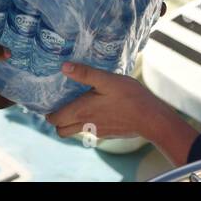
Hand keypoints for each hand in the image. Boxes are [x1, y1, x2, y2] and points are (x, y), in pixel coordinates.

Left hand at [45, 61, 166, 140]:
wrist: (151, 119)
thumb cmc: (130, 97)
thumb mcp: (107, 80)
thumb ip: (85, 73)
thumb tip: (64, 66)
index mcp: (81, 112)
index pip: (54, 120)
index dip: (49, 112)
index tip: (50, 100)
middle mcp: (86, 125)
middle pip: (61, 130)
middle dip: (57, 120)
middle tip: (61, 103)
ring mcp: (97, 131)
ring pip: (75, 131)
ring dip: (71, 122)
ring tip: (77, 104)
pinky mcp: (107, 133)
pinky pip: (90, 130)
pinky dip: (86, 122)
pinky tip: (97, 108)